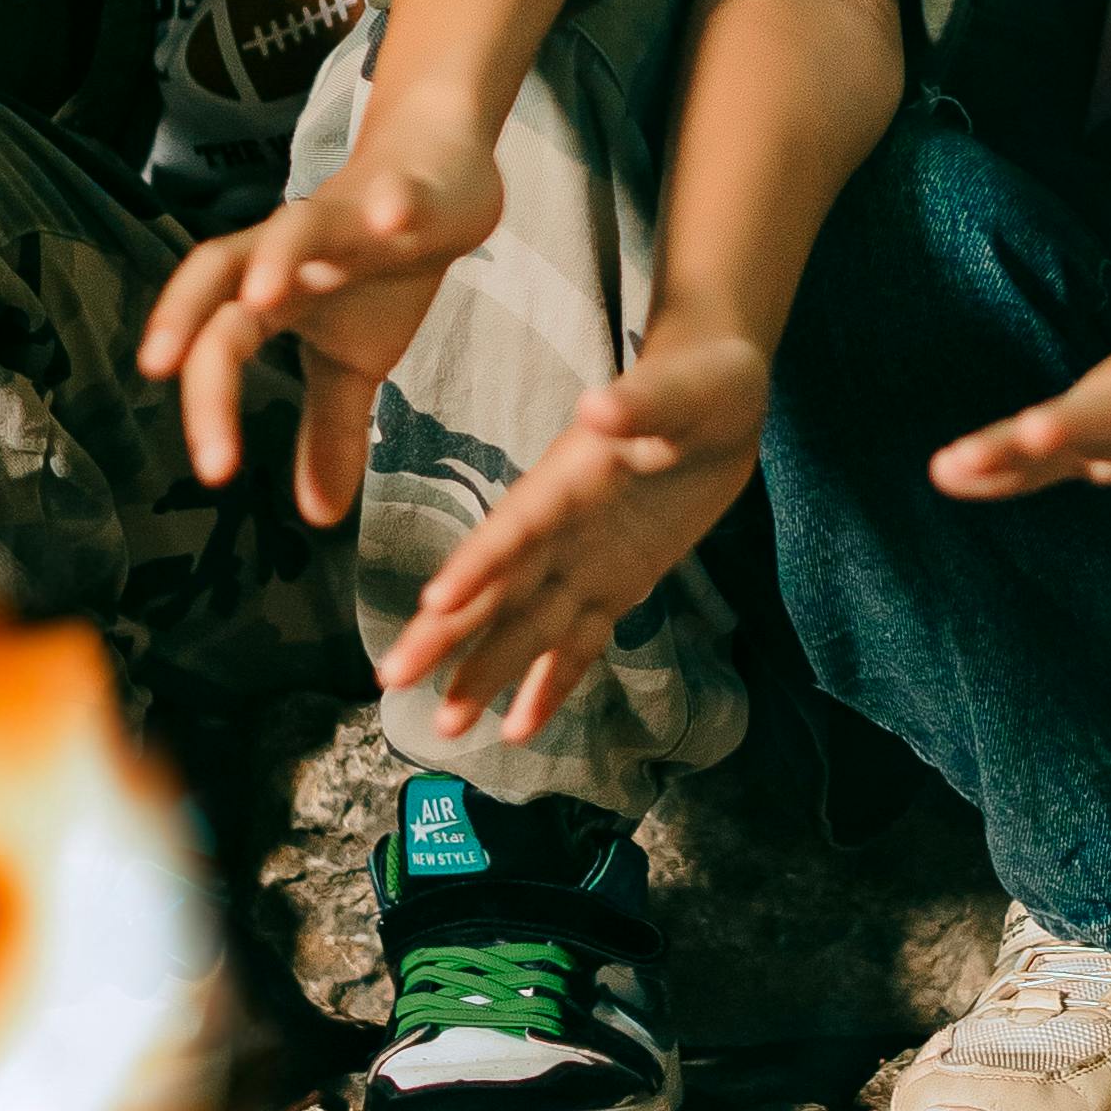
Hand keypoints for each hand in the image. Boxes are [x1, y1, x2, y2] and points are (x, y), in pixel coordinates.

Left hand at [138, 117, 506, 521]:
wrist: (435, 179)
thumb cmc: (379, 268)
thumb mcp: (355, 361)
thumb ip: (331, 432)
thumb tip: (316, 516)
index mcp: (271, 294)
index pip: (219, 340)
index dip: (207, 399)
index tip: (215, 469)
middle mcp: (291, 252)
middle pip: (219, 268)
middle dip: (187, 314)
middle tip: (160, 367)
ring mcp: (346, 218)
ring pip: (296, 224)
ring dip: (276, 256)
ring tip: (262, 295)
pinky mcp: (403, 195)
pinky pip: (393, 197)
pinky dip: (391, 209)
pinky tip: (393, 222)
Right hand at [384, 314, 768, 746]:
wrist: (719, 391)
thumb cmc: (702, 380)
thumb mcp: (684, 390)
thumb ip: (642, 403)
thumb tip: (598, 407)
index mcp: (568, 477)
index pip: (515, 526)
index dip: (477, 563)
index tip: (434, 603)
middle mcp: (561, 526)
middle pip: (496, 587)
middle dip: (445, 634)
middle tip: (391, 679)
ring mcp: (583, 560)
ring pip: (524, 626)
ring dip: (484, 673)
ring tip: (445, 726)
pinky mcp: (615, 585)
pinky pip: (576, 642)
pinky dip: (549, 684)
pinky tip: (518, 730)